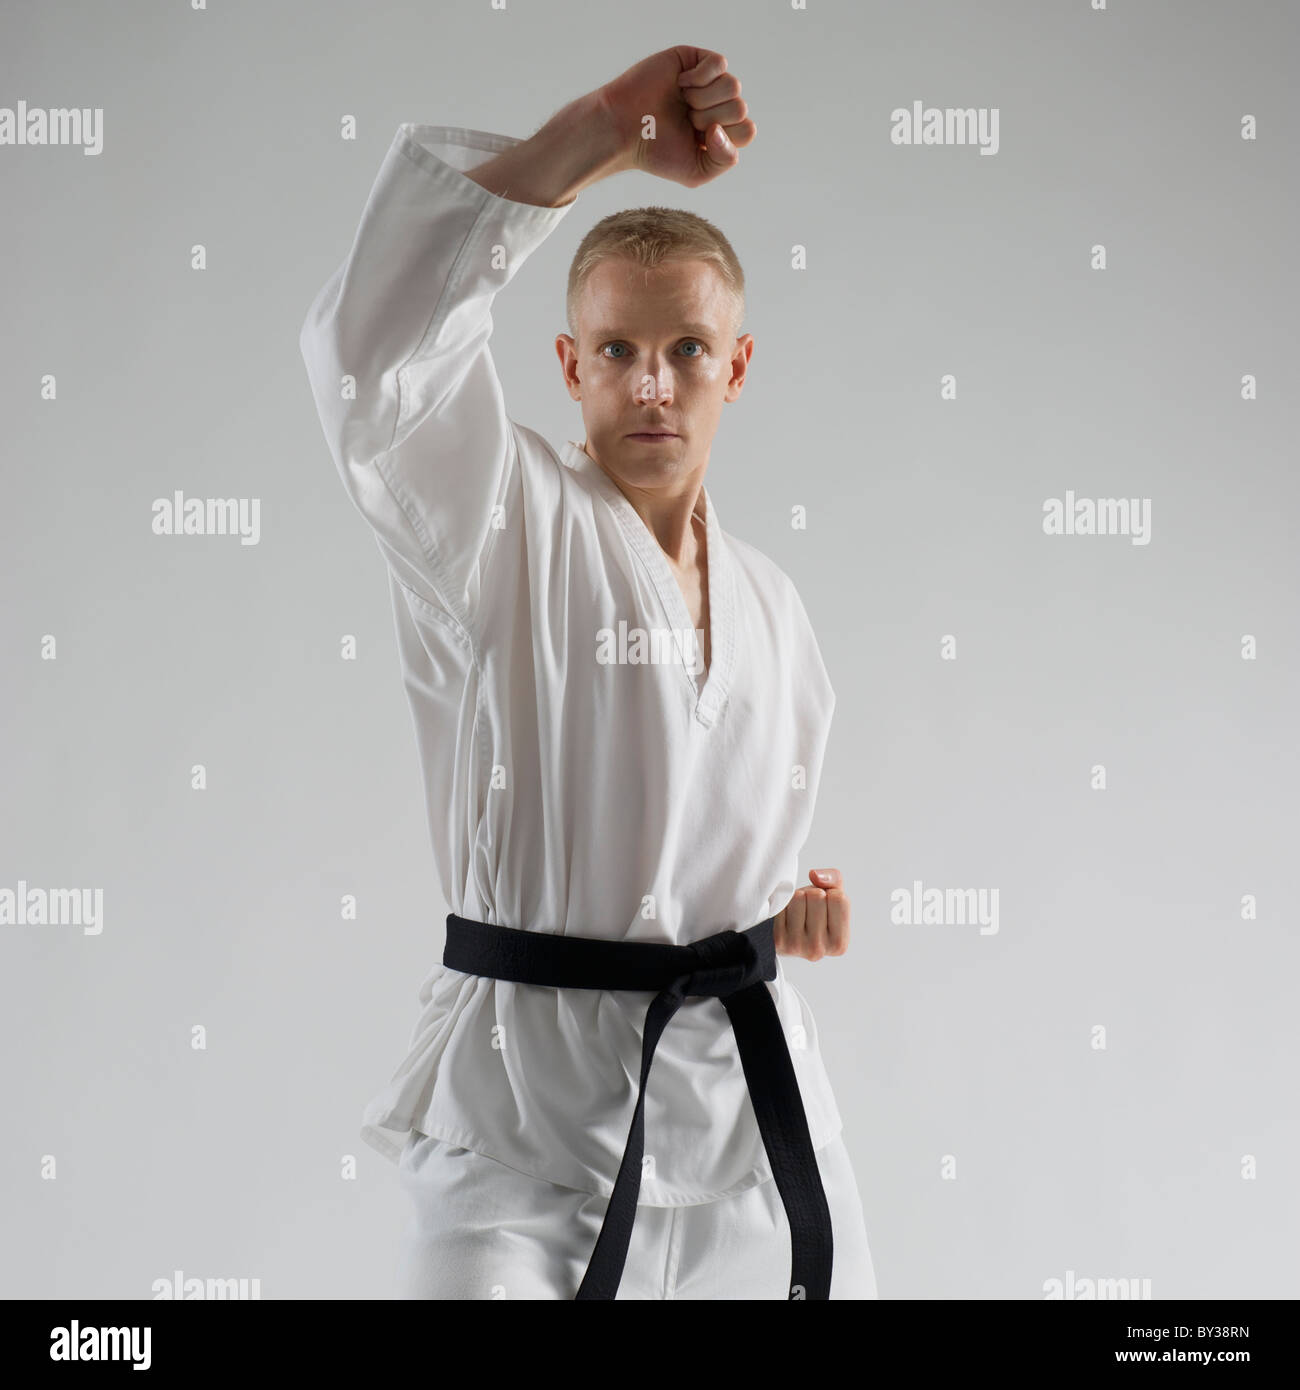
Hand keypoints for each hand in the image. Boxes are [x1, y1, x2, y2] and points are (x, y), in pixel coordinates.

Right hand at [594, 45, 755, 187]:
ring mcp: (707, 81)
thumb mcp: (697, 172)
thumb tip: (724, 127)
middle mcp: (716, 104)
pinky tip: (681, 84)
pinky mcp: (694, 59)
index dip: (725, 138)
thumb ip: (725, 159)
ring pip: (733, 86)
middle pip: (741, 108)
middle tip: (685, 121)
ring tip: (682, 103)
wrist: (624, 129)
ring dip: (704, 101)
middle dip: (710, 119)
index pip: (747, 130)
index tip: (698, 140)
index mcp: (721, 130)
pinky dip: (701, 78)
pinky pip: (720, 63)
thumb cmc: (656, 152)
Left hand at [773, 869, 849, 960]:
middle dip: (812, 895)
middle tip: (808, 908)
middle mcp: (819, 949)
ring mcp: (797, 946)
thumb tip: (814, 875)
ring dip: (797, 898)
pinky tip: (785, 916)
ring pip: (798, 897)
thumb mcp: (833, 896)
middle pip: (817, 896)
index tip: (825, 906)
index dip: (830, 894)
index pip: (839, 898)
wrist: (787, 933)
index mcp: (839, 943)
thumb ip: (833, 879)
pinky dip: (783, 904)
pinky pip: (781, 904)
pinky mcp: (777, 940)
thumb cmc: (813, 913)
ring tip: (797, 911)